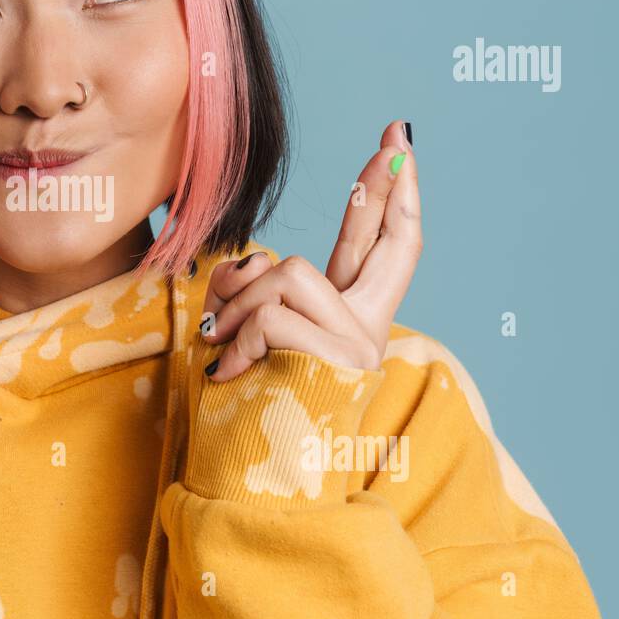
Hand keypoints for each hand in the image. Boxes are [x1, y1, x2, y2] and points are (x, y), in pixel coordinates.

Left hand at [200, 119, 421, 380]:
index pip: (382, 249)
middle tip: (398, 138)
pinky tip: (224, 372)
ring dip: (237, 303)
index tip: (401, 147)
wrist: (249, 480)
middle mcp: (366, 332)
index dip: (392, 199)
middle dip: (385, 186)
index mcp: (347, 322)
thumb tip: (253, 261)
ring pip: (289, 274)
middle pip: (384, 242)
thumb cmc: (242, 406)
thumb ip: (255, 288)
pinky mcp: (334, 362)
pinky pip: (271, 316)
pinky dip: (235, 339)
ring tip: (217, 344)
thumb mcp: (245, 332)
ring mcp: (356, 347)